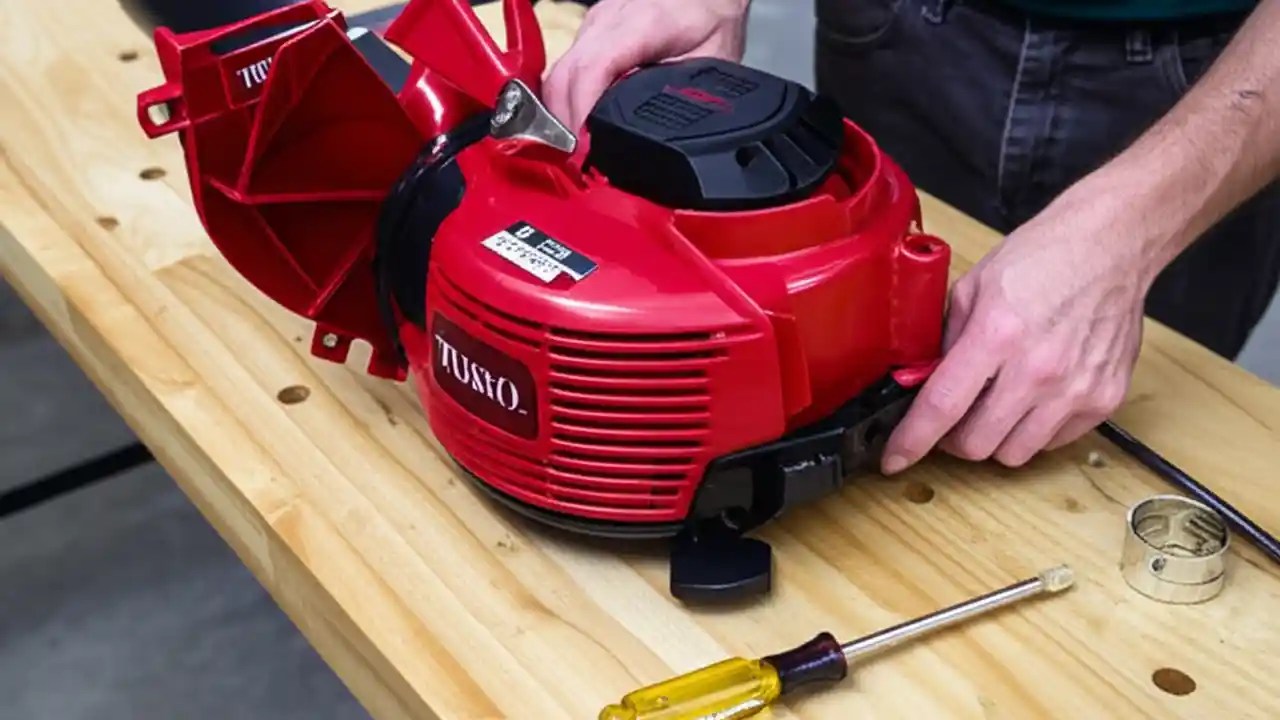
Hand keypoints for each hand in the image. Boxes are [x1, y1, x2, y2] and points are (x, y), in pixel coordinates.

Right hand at [542, 0, 750, 131]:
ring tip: (574, 151)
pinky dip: (565, 100)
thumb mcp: (712, 59)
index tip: (582, 151)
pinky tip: (577, 125)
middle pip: (564, 76)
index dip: (580, 115)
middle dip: (563, 125)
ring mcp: (593, 22)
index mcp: (642, 25)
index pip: (592, 70)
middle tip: (574, 164)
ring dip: (560, 115)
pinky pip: (565, 68)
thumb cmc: (712, 16)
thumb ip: (682, 93)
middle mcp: (608, 20)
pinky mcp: (588, 30)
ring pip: (558, 73)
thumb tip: (658, 136)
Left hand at [881, 185, 1153, 472]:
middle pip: (976, 444)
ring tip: (994, 407)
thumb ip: (945, 339)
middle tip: (952, 418)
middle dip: (952, 438)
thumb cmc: (1042, 259)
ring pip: (1014, 453)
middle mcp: (1038, 370)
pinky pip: (1053, 443)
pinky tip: (1031, 400)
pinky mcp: (1104, 399)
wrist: (1111, 247)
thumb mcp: (972, 288)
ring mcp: (1075, 389)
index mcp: (996, 335)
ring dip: (994, 438)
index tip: (894, 459)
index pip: (942, 407)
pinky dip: (1034, 432)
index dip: (911, 440)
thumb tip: (922, 379)